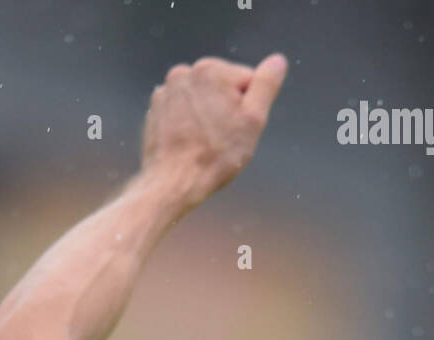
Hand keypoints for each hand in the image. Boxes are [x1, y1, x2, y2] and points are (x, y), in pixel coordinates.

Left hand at [140, 54, 288, 209]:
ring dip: (206, 117)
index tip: (237, 129)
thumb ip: (266, 86)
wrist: (173, 183)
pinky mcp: (156, 110)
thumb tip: (278, 61)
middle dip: (226, 110)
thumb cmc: (215, 155)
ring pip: (202, 100)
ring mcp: (167, 91)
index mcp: (211, 69)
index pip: (247, 81)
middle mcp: (185, 72)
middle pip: (222, 88)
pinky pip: (182, 111)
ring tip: (203, 142)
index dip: (249, 108)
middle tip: (220, 138)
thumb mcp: (253, 120)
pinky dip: (187, 123)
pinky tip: (188, 143)